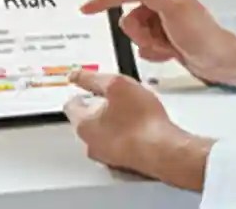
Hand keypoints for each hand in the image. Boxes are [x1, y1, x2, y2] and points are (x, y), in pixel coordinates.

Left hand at [64, 70, 213, 191]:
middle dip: (99, 106)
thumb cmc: (142, 121)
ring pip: (104, 132)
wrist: (163, 150)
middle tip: (114, 96)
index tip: (86, 86)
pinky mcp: (123, 162)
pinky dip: (126, 133)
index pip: (71, 106)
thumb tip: (76, 74)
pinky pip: (119, 143)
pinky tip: (140, 126)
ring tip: (132, 109)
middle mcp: (91, 143)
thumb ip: (93, 78)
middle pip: (87, 119)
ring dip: (113, 120)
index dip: (80, 91)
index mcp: (84, 125)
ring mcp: (107, 155)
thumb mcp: (116, 85)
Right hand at [81, 0, 235, 85]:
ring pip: (135, 33)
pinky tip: (170, 53)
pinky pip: (144, 46)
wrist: (220, 61)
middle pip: (129, 16)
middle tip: (158, 38)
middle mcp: (161, 3)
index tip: (87, 9)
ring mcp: (162, 22)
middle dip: (140, 32)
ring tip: (167, 46)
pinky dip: (154, 52)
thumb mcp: (174, 10)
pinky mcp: (164, 38)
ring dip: (148, 43)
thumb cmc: (204, 35)